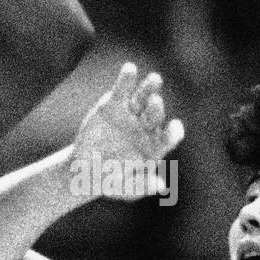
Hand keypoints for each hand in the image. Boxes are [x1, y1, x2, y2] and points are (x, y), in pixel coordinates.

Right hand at [71, 63, 184, 199]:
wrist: (85, 170)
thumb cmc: (110, 182)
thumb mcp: (124, 189)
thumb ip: (140, 186)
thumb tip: (160, 186)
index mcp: (156, 146)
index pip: (170, 137)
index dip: (173, 132)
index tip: (173, 129)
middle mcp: (147, 127)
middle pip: (156, 115)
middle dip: (156, 109)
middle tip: (155, 103)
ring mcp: (132, 113)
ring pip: (143, 98)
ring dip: (150, 88)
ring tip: (155, 79)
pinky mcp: (114, 103)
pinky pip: (122, 89)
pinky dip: (126, 79)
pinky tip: (130, 69)